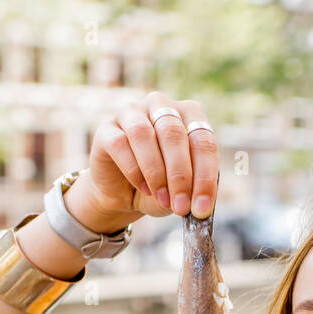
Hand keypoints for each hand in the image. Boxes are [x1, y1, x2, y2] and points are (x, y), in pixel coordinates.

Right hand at [83, 90, 219, 222]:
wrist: (124, 194)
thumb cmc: (161, 186)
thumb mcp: (183, 190)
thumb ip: (194, 190)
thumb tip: (199, 203)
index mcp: (189, 114)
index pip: (203, 139)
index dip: (205, 175)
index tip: (202, 207)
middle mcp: (161, 105)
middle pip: (174, 134)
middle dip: (180, 175)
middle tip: (181, 206)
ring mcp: (131, 113)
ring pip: (143, 134)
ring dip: (156, 172)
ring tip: (162, 199)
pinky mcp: (107, 129)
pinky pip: (120, 144)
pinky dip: (134, 170)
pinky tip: (143, 188)